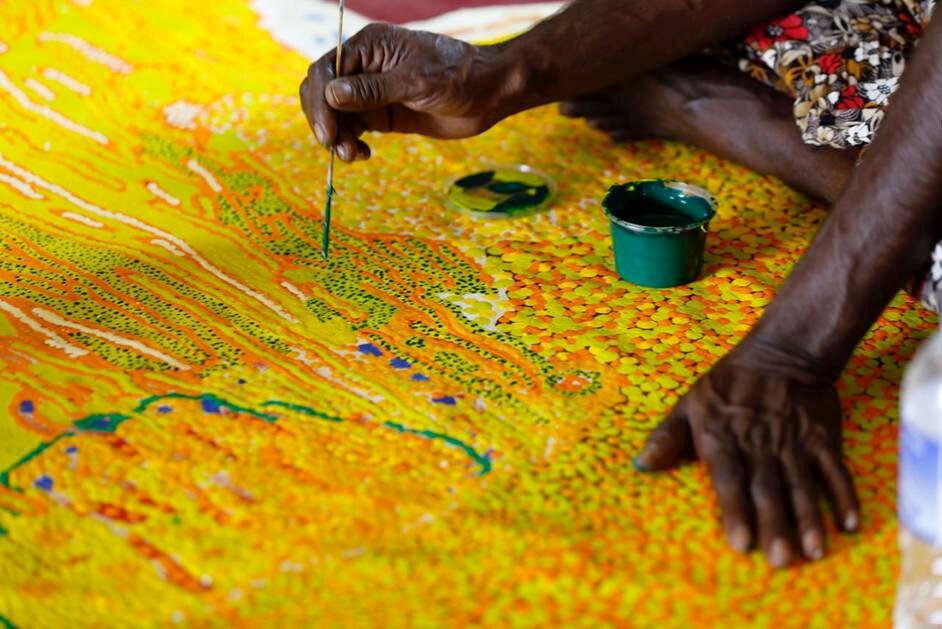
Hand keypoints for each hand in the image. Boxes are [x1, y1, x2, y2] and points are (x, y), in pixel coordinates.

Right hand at [299, 24, 509, 161]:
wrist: (488, 94)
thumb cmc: (457, 77)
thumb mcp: (416, 82)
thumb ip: (373, 90)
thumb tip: (332, 94)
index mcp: (369, 47)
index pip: (325, 71)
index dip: (319, 102)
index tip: (328, 132)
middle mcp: (365, 67)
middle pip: (322, 93)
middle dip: (324, 121)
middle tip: (336, 148)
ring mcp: (372, 92)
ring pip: (335, 115)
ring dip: (338, 137)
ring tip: (353, 155)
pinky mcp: (382, 114)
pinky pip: (353, 128)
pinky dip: (350, 143)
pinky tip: (362, 154)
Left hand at [635, 340, 859, 567]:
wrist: (781, 352)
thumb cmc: (727, 384)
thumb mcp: (688, 404)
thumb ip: (666, 438)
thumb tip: (641, 466)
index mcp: (723, 438)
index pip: (730, 479)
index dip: (736, 511)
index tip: (740, 543)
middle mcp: (760, 444)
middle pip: (768, 489)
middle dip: (774, 526)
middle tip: (780, 560)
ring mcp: (795, 442)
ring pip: (802, 484)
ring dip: (809, 519)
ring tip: (813, 551)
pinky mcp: (823, 438)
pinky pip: (836, 470)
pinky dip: (844, 496)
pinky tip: (849, 524)